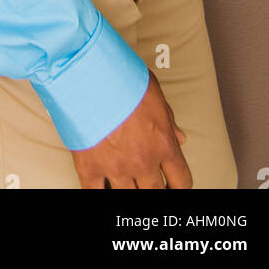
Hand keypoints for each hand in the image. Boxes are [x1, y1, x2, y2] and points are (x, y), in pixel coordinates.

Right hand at [71, 72, 191, 188]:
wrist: (87, 71)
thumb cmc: (121, 74)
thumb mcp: (153, 91)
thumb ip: (168, 118)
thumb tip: (179, 136)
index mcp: (163, 142)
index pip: (181, 180)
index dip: (179, 186)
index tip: (174, 185)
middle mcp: (143, 160)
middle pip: (155, 192)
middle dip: (155, 190)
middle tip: (150, 185)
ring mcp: (116, 166)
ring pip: (129, 196)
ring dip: (129, 190)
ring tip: (126, 183)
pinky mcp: (90, 166)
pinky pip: (96, 193)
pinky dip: (100, 193)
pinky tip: (102, 188)